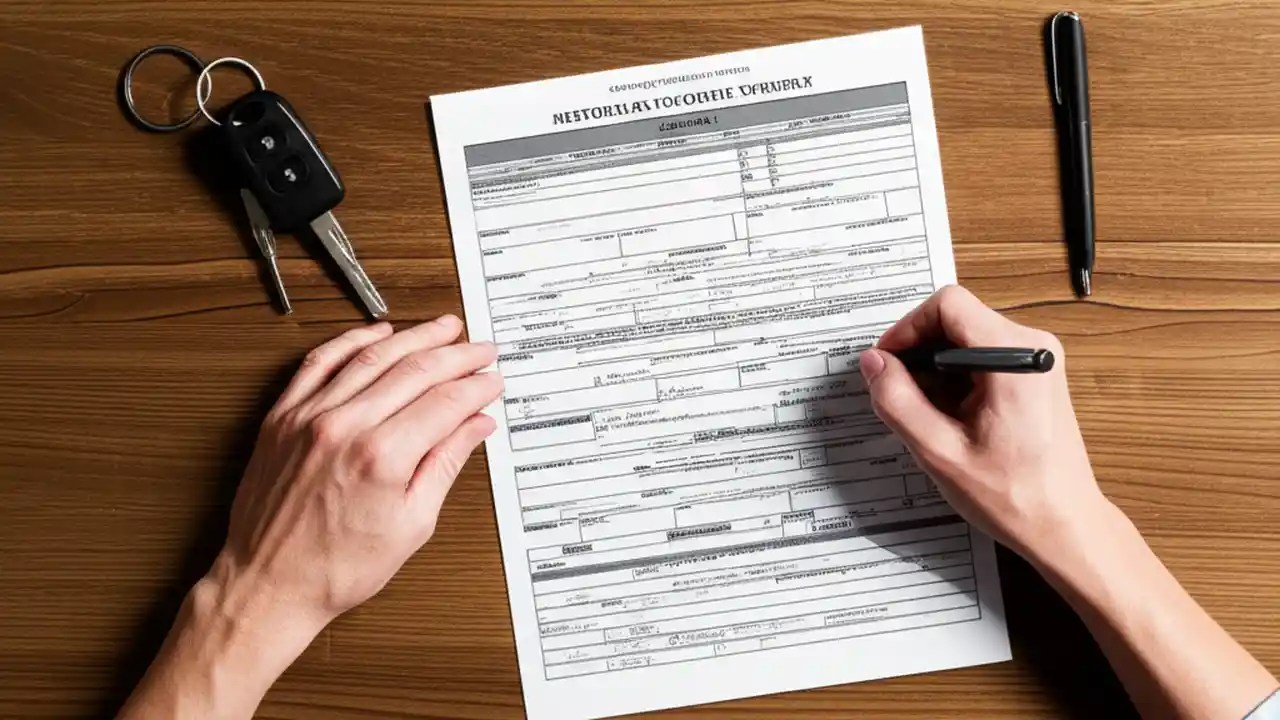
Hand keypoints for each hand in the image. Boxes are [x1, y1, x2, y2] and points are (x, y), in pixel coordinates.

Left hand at [213, 316, 501, 629]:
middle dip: (456, 355)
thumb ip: (446, 464)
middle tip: (480, 349)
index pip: (446, 401)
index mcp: (382, 456)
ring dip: (414, 337)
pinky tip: (378, 333)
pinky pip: (321, 362)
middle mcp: (345, 426)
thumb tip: (476, 426)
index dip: (477, 386)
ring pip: (372, 356)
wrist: (269, 584)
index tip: (493, 381)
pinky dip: (352, 341)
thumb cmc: (336, 568)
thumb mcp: (412, 524)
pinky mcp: (283, 417)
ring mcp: (310, 417)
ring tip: (443, 329)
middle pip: (415, 370)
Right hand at [858, 285, 1102, 561]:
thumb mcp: (940, 452)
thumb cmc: (1015, 497)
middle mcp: (1034, 348)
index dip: (907, 329)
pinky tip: (951, 418)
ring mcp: (1038, 360)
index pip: (948, 305)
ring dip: (936, 370)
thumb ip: (899, 401)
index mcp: (1017, 357)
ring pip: (966, 339)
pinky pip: (982, 357)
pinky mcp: (1035, 375)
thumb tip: (873, 364)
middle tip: (901, 396)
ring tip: (930, 416)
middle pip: (956, 319)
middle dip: (919, 353)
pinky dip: (956, 379)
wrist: (1065, 527)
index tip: (887, 363)